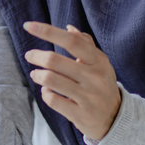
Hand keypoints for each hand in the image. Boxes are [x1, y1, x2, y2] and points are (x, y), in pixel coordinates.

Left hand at [22, 21, 121, 140]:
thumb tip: (68, 28)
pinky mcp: (81, 115)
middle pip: (54, 61)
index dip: (47, 31)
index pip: (71, 41)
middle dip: (36, 56)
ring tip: (35, 74)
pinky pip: (52, 100)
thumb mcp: (100, 63)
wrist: (116, 118)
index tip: (28, 26)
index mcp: (99, 61)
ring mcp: (88, 97)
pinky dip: (45, 93)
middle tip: (29, 55)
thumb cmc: (101, 84)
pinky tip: (47, 91)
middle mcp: (95, 77)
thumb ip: (85, 45)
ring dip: (38, 75)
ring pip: (50, 80)